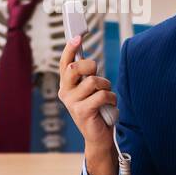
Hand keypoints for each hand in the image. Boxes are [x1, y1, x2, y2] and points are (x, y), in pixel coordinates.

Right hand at [59, 35, 117, 174]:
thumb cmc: (97, 111)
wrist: (99, 137)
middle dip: (91, 66)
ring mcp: (72, 103)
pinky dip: (111, 98)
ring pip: (93, 81)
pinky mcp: (82, 111)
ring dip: (106, 86)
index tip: (77, 36)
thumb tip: (89, 60)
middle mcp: (65, 93)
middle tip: (97, 75)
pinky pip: (101, 95)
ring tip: (107, 96)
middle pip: (76, 67)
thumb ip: (87, 77)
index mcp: (66, 86)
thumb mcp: (91, 91)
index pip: (65, 63)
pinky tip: (109, 105)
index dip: (70, 48)